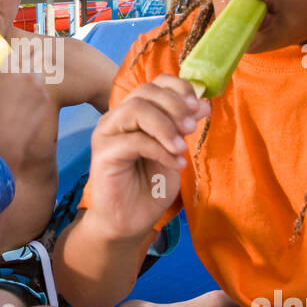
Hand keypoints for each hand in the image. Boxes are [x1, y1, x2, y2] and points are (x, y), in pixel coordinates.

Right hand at [0, 41, 49, 169]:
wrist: (4, 137)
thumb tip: (5, 69)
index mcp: (7, 67)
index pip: (20, 50)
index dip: (24, 51)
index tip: (28, 50)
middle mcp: (23, 71)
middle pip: (36, 55)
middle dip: (37, 56)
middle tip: (39, 57)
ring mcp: (37, 84)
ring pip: (41, 72)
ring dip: (39, 75)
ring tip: (32, 86)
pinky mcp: (45, 96)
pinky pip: (44, 89)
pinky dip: (40, 92)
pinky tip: (31, 103)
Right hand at [86, 75, 209, 239]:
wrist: (130, 222)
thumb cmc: (150, 187)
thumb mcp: (173, 151)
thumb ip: (182, 126)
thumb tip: (203, 103)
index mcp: (133, 114)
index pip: (154, 84)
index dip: (178, 88)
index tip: (200, 106)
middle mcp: (117, 118)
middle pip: (145, 92)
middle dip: (175, 105)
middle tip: (192, 127)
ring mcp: (107, 133)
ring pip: (136, 109)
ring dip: (166, 125)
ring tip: (182, 147)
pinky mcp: (103, 153)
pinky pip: (134, 141)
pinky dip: (160, 149)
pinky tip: (175, 163)